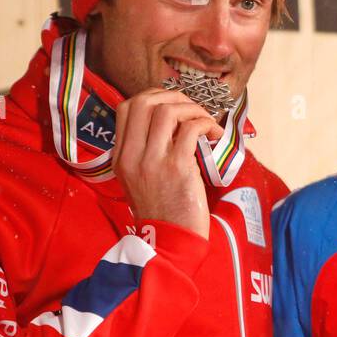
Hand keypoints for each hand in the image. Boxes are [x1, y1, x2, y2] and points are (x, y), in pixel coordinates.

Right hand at [112, 89, 222, 239]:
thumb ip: (147, 150)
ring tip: (206, 123)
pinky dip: (207, 125)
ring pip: (168, 111)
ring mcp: (153, 160)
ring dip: (194, 109)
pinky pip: (191, 129)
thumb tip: (172, 122)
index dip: (153, 96)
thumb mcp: (141, 178)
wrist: (171, 240)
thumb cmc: (164, 209)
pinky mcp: (177, 167)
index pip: (126, 107)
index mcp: (122, 156)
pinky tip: (215, 136)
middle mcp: (132, 155)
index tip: (175, 105)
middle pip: (144, 101)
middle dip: (174, 96)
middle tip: (193, 110)